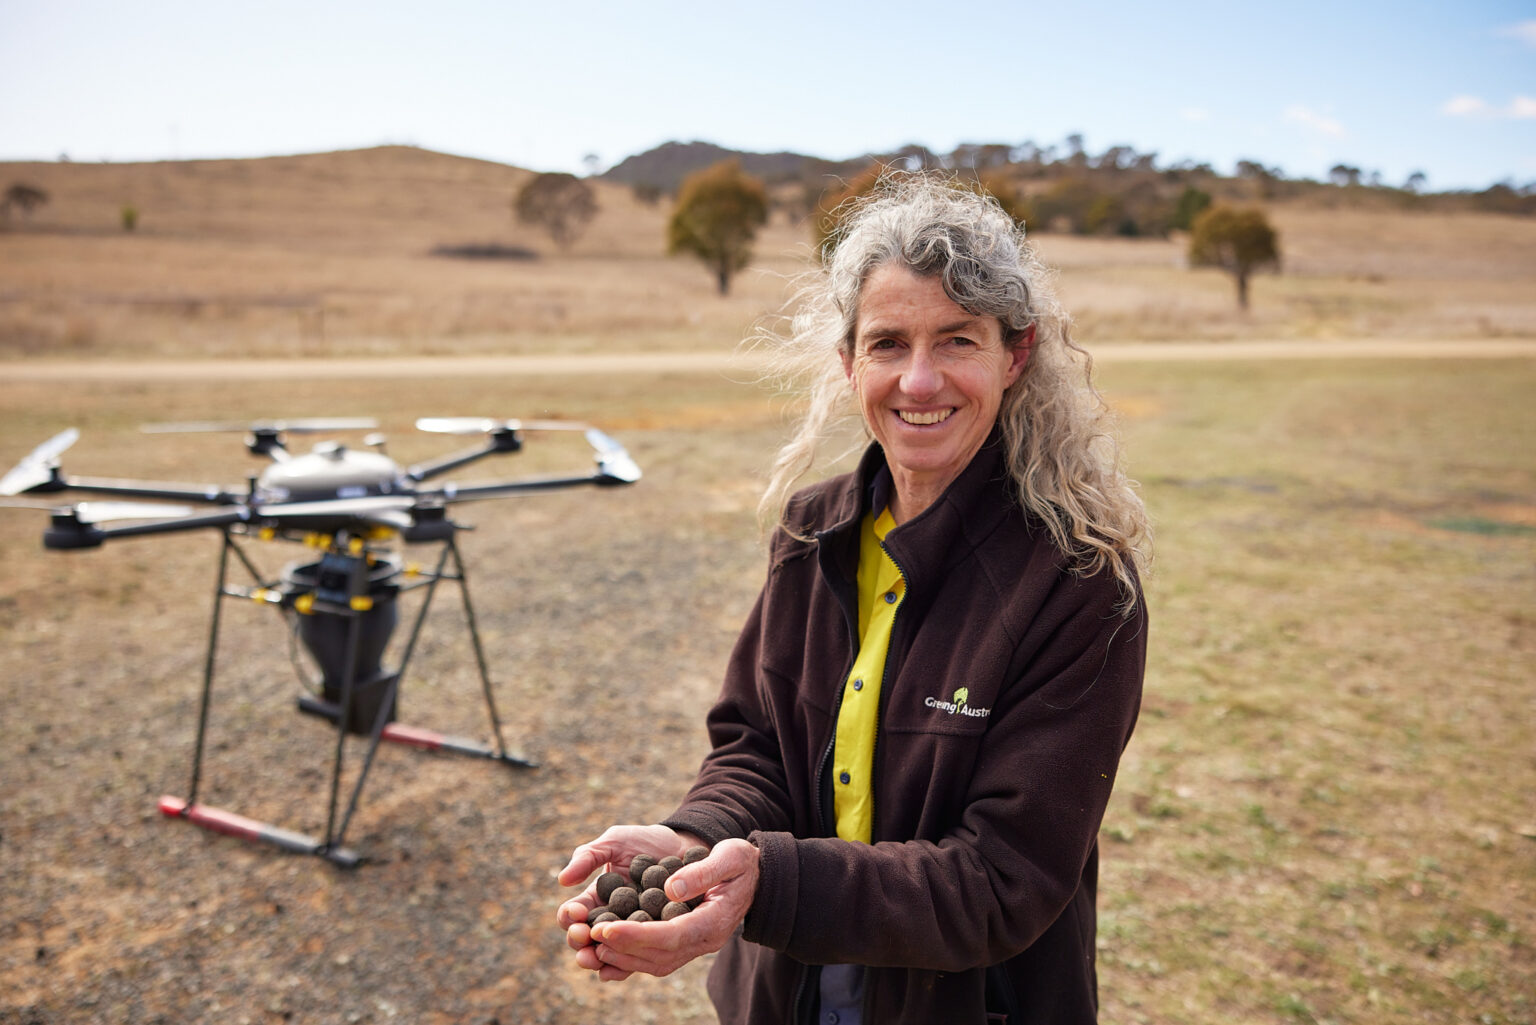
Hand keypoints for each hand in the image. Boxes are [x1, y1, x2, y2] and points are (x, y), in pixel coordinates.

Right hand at [555, 824, 708, 981]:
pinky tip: (620, 968)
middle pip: (585, 942)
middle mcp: (609, 922)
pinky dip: (625, 967)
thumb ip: (588, 856)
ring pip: (607, 956)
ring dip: (598, 960)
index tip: (577, 912)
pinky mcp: (653, 941)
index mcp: (595, 900)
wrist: (683, 849)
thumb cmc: (644, 843)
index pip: (572, 915)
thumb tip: (562, 880)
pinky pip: (637, 959)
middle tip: (584, 936)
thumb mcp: (615, 842)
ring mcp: (631, 934)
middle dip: (579, 943)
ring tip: (598, 957)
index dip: (569, 917)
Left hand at [582, 838, 759, 978]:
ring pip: (656, 963)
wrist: (754, 875)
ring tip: (592, 946)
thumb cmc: (741, 860)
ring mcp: (696, 946)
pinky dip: (631, 959)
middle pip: (660, 955)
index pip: (672, 935)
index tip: (606, 929)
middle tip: (589, 938)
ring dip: (623, 958)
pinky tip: (607, 950)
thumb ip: (702, 871)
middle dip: (623, 949)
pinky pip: (657, 960)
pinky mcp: (685, 943)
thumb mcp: (730, 855)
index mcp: (716, 920)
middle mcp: (705, 940)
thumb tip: (671, 888)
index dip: (637, 936)